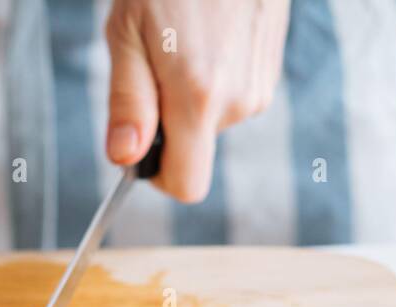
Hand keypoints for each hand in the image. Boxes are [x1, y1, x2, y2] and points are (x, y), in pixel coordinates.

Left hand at [104, 0, 290, 201]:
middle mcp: (238, 102)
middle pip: (195, 147)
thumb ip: (128, 103)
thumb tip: (124, 160)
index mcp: (200, 99)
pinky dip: (213, 76)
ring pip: (212, 119)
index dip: (158, 176)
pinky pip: (232, 94)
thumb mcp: (128, 35)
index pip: (186, 183)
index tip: (141, 148)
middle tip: (154, 61)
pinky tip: (206, 34)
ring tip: (182, 39)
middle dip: (169, 121)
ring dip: (190, 94)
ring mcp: (260, 86)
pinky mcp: (271, 69)